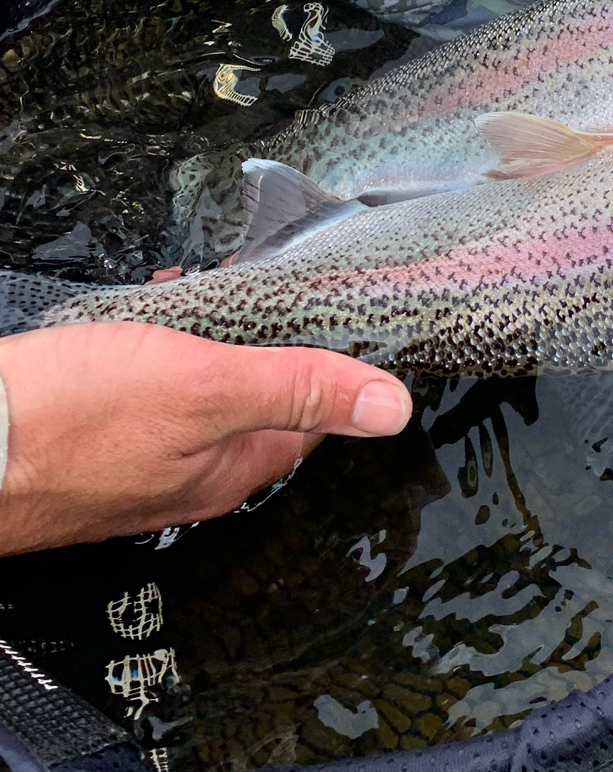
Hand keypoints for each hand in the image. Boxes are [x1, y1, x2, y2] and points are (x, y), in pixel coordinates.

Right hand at [0, 323, 411, 555]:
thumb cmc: (64, 423)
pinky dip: (152, 355)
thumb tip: (390, 408)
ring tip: (198, 295)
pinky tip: (135, 328)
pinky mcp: (89, 445)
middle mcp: (189, 476)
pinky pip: (142, 398)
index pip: (315, 419)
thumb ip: (299, 390)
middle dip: (264, 347)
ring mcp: (136, 464)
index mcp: (233, 468)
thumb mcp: (204, 387)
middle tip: (260, 294)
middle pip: (258, 405)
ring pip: (198, 398)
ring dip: (206, 346)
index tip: (337, 323)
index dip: (332, 367)